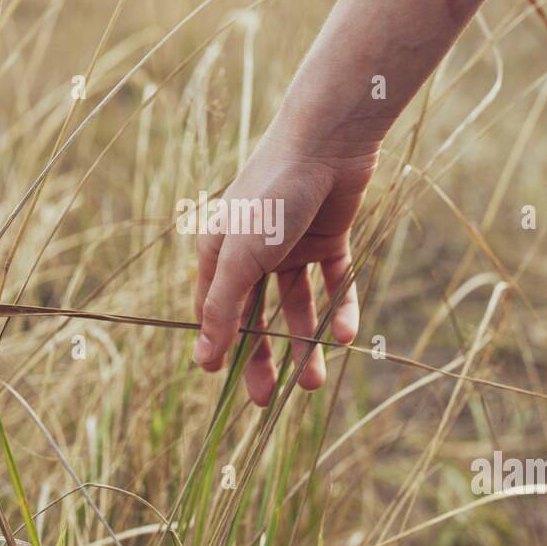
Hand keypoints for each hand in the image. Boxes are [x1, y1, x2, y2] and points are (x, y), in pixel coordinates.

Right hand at [192, 132, 375, 405]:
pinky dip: (340, 310)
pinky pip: (335, 284)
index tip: (222, 383)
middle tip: (265, 402)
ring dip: (304, 343)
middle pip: (255, 316)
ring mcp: (292, 246)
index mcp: (222, 252)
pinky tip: (344, 337)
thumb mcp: (241, 257)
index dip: (218, 344)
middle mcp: (255, 251)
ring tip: (311, 384)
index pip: (214, 309)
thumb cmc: (272, 195)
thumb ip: (222, 308)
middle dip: (260, 358)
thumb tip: (202, 360)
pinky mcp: (330, 239)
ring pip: (296, 306)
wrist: (327, 143)